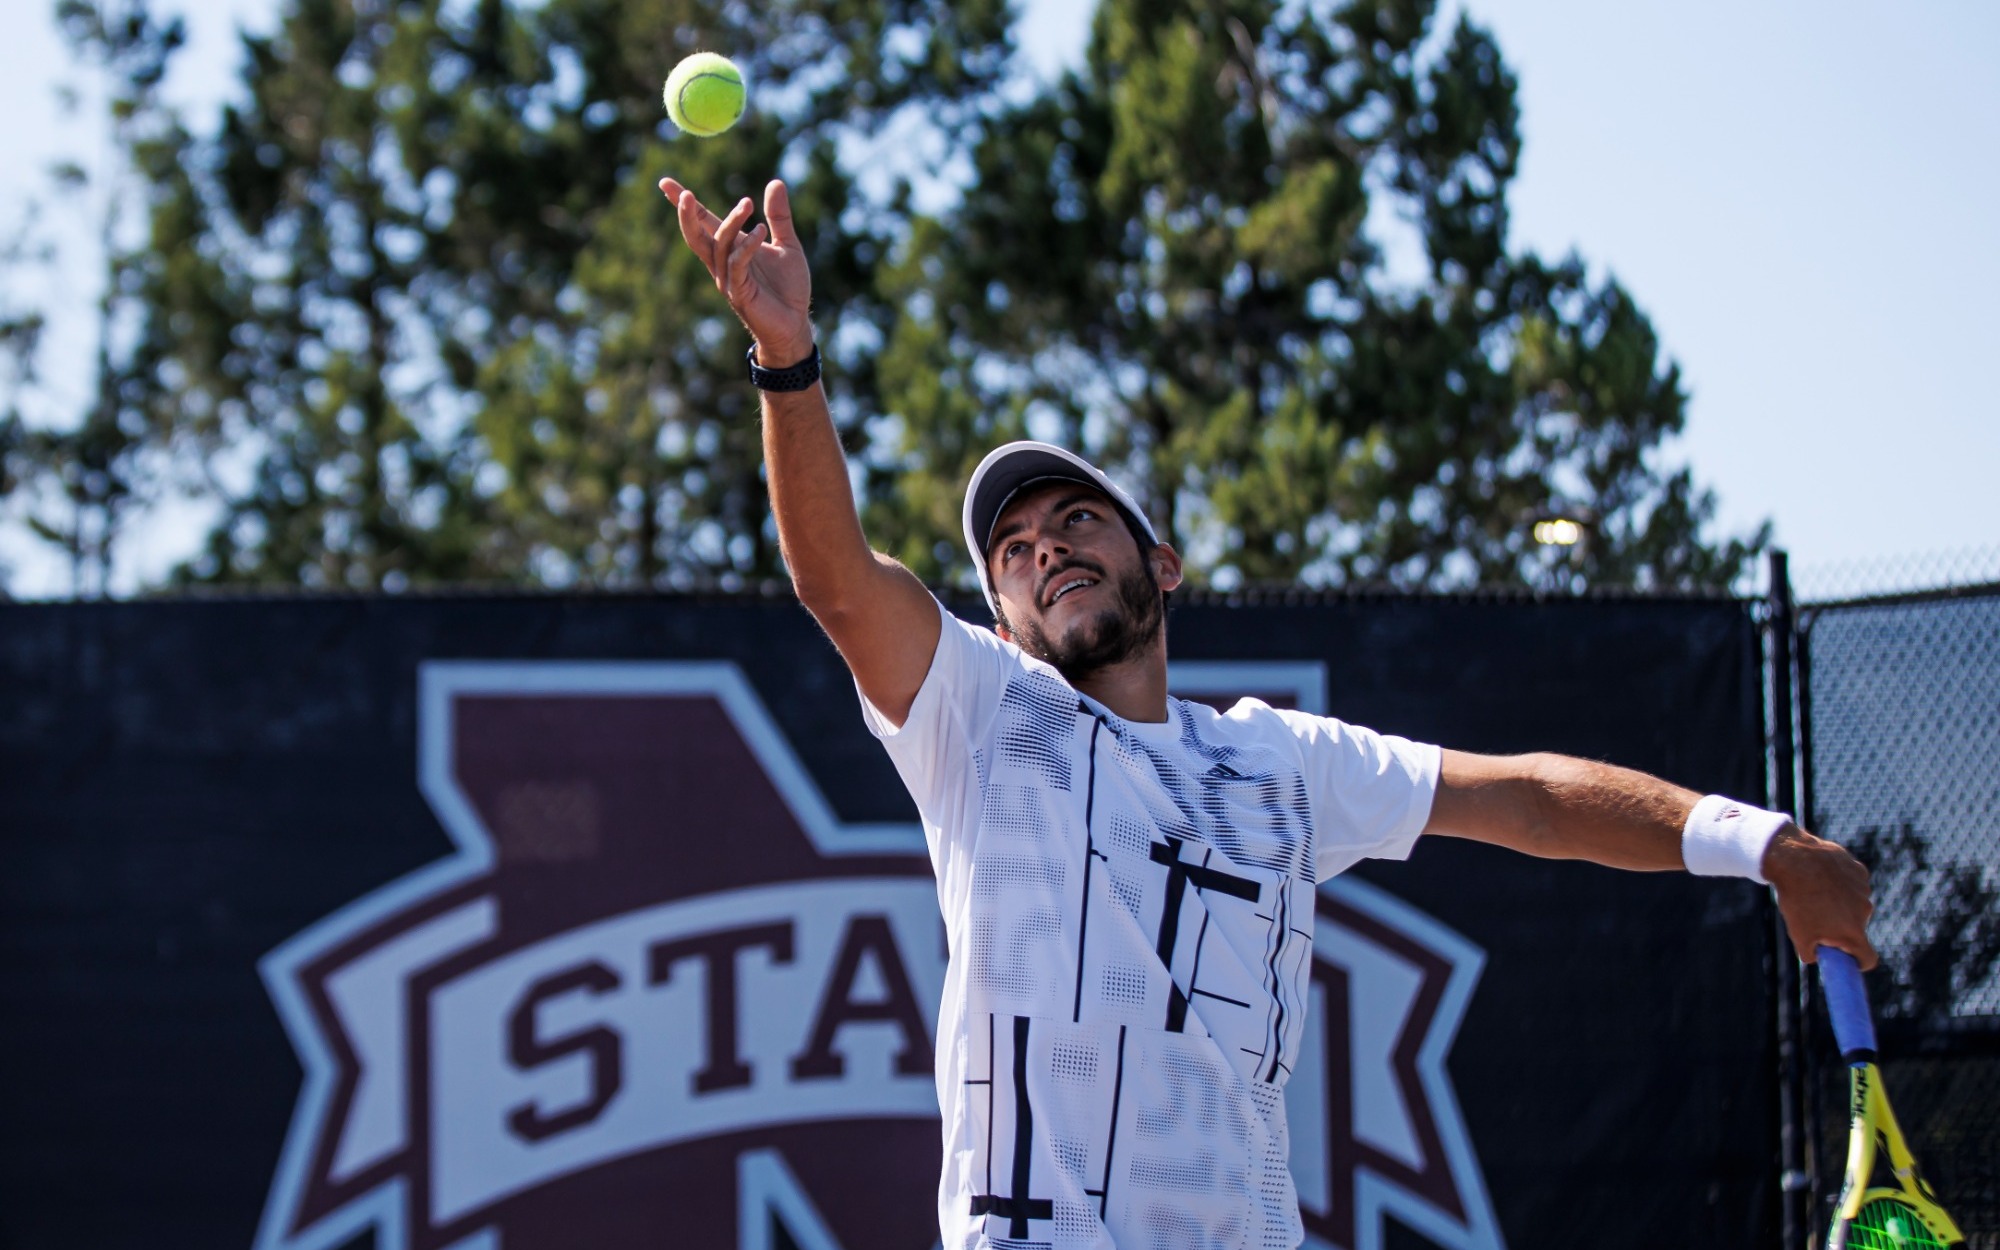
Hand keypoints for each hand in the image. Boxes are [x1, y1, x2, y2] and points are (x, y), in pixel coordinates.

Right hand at [658, 176, 813, 364]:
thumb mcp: (787, 244)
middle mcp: (723, 262)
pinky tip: (761, 230)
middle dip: (687, 215)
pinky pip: (737, 264)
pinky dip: (747, 246)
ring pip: (719, 246)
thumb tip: (775, 182)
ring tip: (748, 203)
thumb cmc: (788, 287)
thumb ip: (779, 216)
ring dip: (732, 223)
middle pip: (696, 235)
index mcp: (730, 248)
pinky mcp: (740, 292)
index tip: (664, 183)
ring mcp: (728, 278)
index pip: (703, 221)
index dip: (683, 203)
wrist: (795, 323)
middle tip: (686, 194)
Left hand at [1764, 825, 1877, 968]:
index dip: (1859, 963)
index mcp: (1854, 931)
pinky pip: (1851, 883)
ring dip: (1838, 903)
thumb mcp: (1798, 934)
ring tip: (1813, 894)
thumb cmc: (1797, 900)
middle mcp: (1865, 911)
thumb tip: (1814, 957)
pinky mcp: (1858, 870)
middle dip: (1840, 927)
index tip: (1849, 961)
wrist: (1796, 858)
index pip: (1868, 958)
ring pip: (1852, 903)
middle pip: (1855, 927)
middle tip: (1816, 918)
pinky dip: (1839, 883)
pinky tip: (1820, 876)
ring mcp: (1863, 889)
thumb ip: (1809, 954)